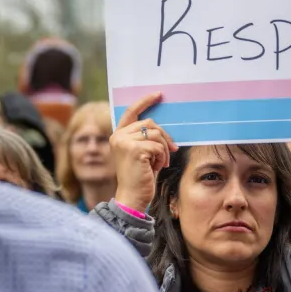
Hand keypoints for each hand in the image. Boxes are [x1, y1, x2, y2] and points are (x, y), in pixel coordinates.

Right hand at [110, 92, 177, 210]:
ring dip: (164, 149)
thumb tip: (162, 129)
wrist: (132, 197)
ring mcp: (125, 142)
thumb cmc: (140, 178)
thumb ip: (146, 139)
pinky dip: (162, 157)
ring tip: (161, 162)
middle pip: (150, 124)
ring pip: (156, 134)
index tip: (158, 94)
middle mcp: (118, 136)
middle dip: (164, 137)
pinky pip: (158, 146)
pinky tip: (157, 167)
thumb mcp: (142, 154)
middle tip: (172, 149)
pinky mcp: (134, 149)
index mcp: (118, 136)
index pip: (131, 112)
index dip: (145, 101)